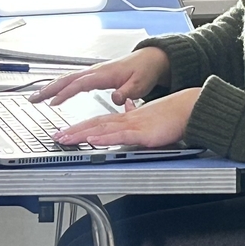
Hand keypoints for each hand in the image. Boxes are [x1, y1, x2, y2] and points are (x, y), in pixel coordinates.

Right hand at [28, 46, 170, 106]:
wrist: (150, 60)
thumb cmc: (145, 71)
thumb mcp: (140, 84)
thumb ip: (127, 92)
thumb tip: (116, 99)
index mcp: (103, 74)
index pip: (79, 83)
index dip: (65, 93)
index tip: (52, 102)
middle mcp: (95, 71)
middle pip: (66, 79)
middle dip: (48, 88)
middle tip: (33, 98)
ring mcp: (93, 72)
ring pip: (67, 78)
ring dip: (50, 87)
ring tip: (36, 97)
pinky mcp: (95, 75)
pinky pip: (73, 80)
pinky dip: (60, 85)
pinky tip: (54, 93)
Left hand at [53, 88, 199, 148]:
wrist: (187, 108)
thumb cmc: (172, 114)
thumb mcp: (149, 114)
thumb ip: (135, 112)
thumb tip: (127, 106)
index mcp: (126, 117)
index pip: (98, 121)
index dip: (80, 126)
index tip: (66, 132)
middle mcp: (126, 119)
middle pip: (94, 124)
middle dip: (73, 131)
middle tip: (56, 136)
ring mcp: (133, 125)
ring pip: (102, 128)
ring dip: (82, 133)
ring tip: (65, 138)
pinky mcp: (142, 132)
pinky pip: (119, 135)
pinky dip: (104, 137)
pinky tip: (92, 139)